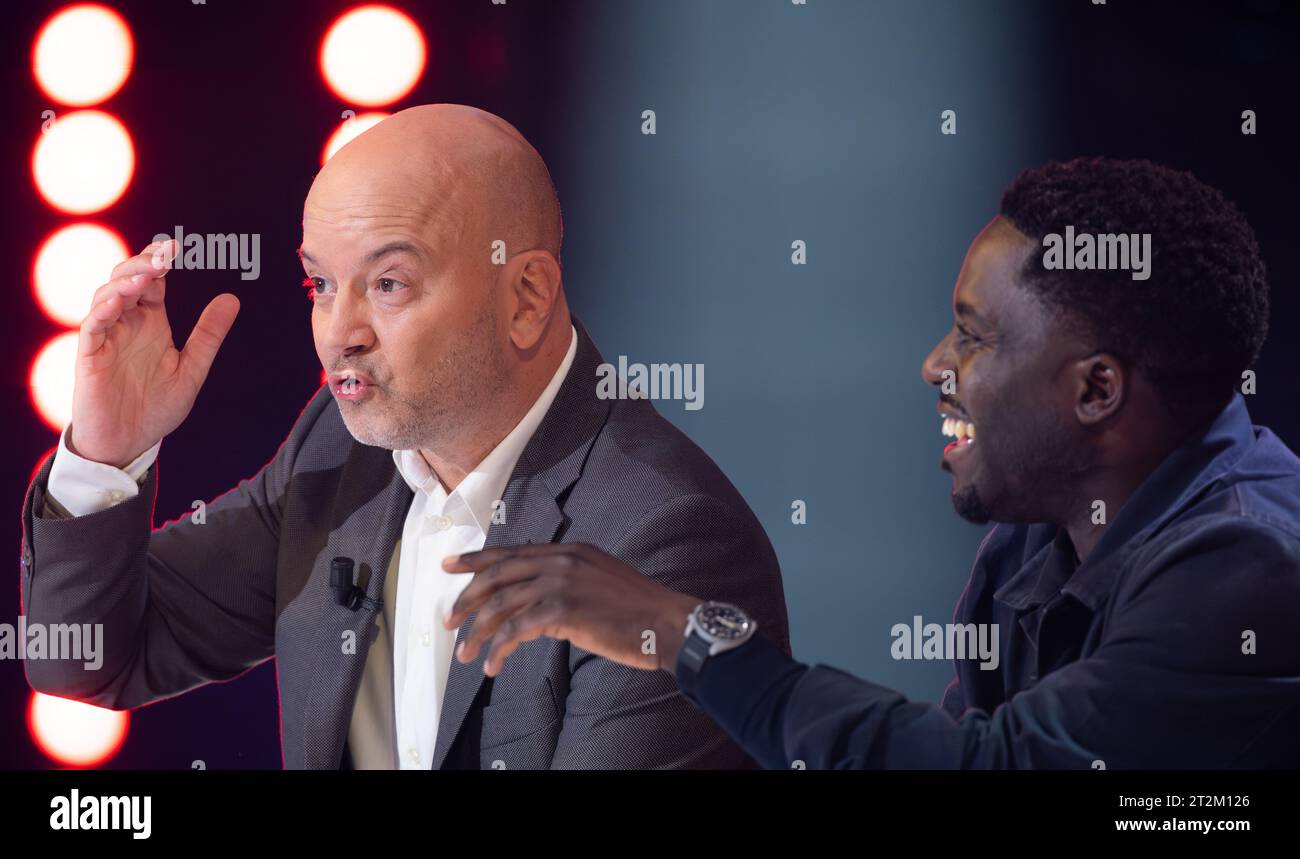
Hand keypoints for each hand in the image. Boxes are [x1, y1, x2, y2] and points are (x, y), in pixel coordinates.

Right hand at [70, 239, 239, 467]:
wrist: (128, 443)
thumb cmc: (156, 407)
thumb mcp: (192, 369)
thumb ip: (208, 335)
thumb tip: (232, 298)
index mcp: (151, 323)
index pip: (153, 282)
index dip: (161, 262)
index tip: (179, 247)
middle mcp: (127, 324)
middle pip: (127, 280)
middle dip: (143, 263)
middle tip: (164, 254)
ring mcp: (106, 338)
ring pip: (107, 297)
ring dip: (124, 282)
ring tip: (146, 275)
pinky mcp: (89, 356)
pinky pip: (92, 328)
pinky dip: (103, 312)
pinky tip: (118, 303)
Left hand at [441, 543, 700, 676]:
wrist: (666, 622)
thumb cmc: (636, 609)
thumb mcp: (598, 578)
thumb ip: (565, 580)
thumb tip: (533, 599)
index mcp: (568, 550)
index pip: (511, 552)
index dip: (476, 559)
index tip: (448, 565)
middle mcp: (561, 560)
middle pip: (498, 575)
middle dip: (467, 599)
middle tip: (448, 622)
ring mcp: (562, 583)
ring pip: (502, 605)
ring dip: (478, 633)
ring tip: (465, 655)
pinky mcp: (564, 610)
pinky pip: (518, 629)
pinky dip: (500, 649)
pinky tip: (494, 665)